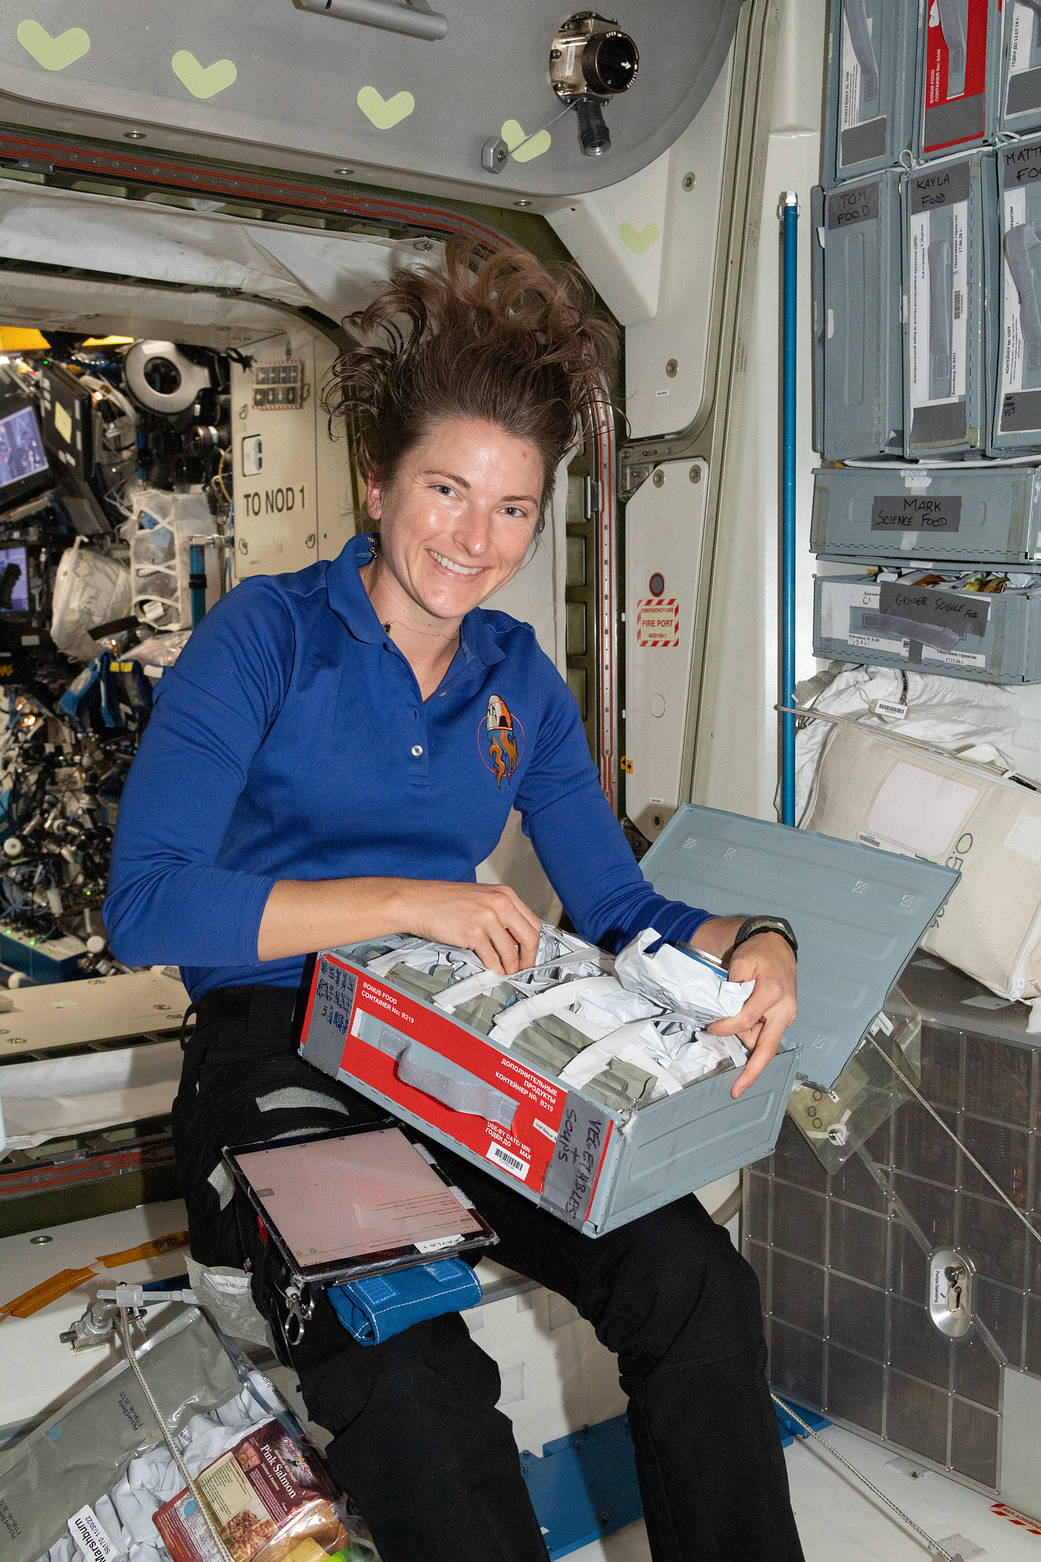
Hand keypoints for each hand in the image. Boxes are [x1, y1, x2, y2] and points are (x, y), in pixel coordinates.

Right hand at [401, 880, 541, 975]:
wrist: (418, 902)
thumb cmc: (444, 901)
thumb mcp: (481, 898)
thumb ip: (500, 913)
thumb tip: (515, 939)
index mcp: (505, 894)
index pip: (533, 922)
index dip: (533, 943)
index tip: (528, 953)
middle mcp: (500, 904)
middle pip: (529, 938)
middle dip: (528, 958)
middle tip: (522, 967)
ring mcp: (487, 918)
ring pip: (511, 952)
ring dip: (511, 967)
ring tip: (506, 972)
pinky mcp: (473, 934)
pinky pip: (492, 959)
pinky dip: (495, 969)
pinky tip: (492, 970)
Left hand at [704, 932, 797, 1099]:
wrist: (777, 945)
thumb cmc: (759, 953)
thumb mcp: (742, 961)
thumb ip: (733, 987)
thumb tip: (725, 1011)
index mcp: (773, 993)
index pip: (746, 1020)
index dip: (726, 1027)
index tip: (711, 1027)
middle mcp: (784, 1009)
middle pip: (767, 1047)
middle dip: (753, 1072)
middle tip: (737, 1090)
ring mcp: (787, 1016)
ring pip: (763, 1041)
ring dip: (745, 1039)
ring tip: (728, 1023)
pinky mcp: (784, 1019)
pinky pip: (766, 1034)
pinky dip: (751, 1034)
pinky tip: (738, 1025)